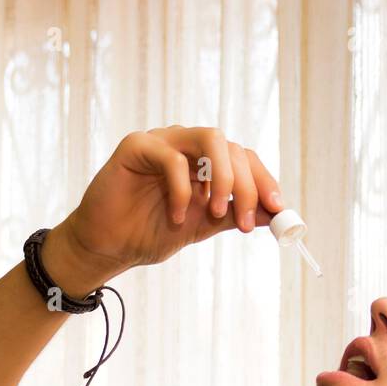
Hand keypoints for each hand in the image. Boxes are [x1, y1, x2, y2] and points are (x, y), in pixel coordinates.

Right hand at [45, 125, 284, 289]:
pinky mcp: (136, 145)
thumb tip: (275, 214)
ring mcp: (162, 141)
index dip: (264, 181)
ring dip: (222, 178)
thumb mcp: (204, 226)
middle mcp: (186, 144)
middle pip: (231, 148)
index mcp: (204, 160)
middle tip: (244, 224)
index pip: (243, 157)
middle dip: (246, 187)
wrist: (109, 247)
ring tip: (215, 212)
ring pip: (209, 139)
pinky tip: (177, 217)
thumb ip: (235, 215)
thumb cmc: (151, 232)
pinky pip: (171, 158)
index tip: (277, 209)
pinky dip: (182, 189)